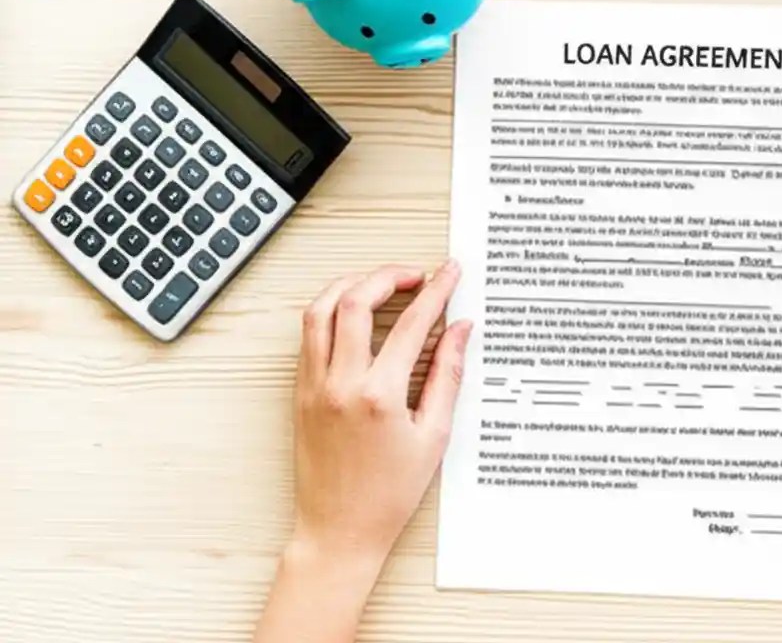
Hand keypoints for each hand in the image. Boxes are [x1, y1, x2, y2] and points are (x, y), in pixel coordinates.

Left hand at [255, 262, 471, 642]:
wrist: (340, 530)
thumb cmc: (388, 495)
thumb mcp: (433, 436)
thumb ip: (447, 376)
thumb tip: (460, 331)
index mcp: (379, 395)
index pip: (410, 322)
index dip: (434, 290)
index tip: (448, 272)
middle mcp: (340, 384)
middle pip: (355, 300)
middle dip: (388, 275)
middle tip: (415, 274)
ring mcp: (313, 387)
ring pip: (319, 310)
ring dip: (350, 286)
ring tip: (380, 284)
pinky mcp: (299, 394)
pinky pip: (308, 337)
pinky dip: (330, 312)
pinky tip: (353, 315)